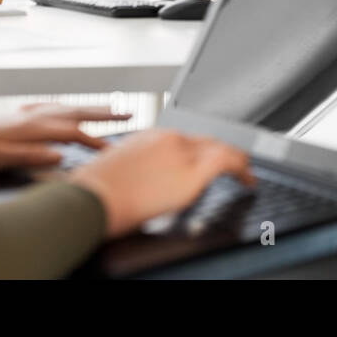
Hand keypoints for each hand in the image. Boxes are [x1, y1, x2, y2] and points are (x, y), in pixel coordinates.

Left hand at [0, 103, 130, 172]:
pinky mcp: (15, 115)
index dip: (95, 141)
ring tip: (106, 109)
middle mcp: (31, 116)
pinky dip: (64, 107)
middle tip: (128, 112)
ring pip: (64, 107)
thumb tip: (60, 155)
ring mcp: (23, 113)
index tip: (113, 150)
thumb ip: (31, 155)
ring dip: (88, 107)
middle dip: (103, 112)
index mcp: (31, 128)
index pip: (73, 133)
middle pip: (75, 112)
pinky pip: (48, 107)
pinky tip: (64, 110)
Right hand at [70, 129, 254, 237]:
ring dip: (237, 161)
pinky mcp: (191, 173)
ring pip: (222, 149)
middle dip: (225, 152)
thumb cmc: (94, 193)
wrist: (88, 199)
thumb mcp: (119, 169)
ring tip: (246, 172)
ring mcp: (182, 154)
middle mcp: (170, 139)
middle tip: (238, 164)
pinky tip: (247, 180)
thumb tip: (149, 181)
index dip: (206, 150)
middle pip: (208, 142)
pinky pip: (227, 164)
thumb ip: (141, 168)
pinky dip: (242, 170)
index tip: (211, 159)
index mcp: (152, 136)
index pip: (189, 139)